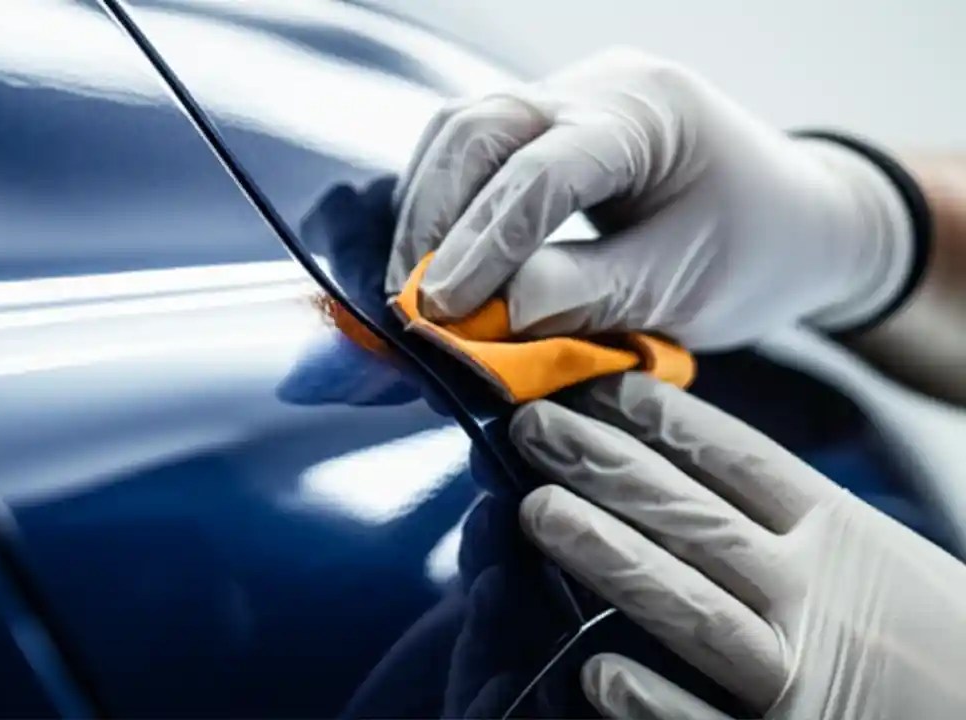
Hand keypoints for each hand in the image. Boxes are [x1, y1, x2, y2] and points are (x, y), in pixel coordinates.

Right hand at [387, 49, 912, 348]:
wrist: (799, 219)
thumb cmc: (760, 253)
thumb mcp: (683, 288)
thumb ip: (584, 296)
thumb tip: (489, 316)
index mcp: (650, 112)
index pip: (543, 170)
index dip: (484, 244)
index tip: (443, 313)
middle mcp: (600, 84)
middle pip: (481, 126)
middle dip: (434, 216)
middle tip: (410, 298)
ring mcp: (572, 94)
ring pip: (463, 128)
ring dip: (427, 207)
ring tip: (413, 284)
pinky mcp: (552, 121)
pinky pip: (475, 147)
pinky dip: (444, 201)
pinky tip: (434, 255)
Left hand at [510, 373, 965, 718]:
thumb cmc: (939, 641)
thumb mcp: (881, 558)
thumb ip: (794, 521)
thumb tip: (685, 467)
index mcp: (842, 533)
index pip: (736, 458)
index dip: (658, 419)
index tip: (591, 385)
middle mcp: (817, 594)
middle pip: (693, 517)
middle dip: (606, 468)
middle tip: (531, 427)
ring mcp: (802, 677)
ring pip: (691, 608)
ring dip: (611, 557)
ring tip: (537, 511)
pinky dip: (655, 701)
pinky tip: (597, 672)